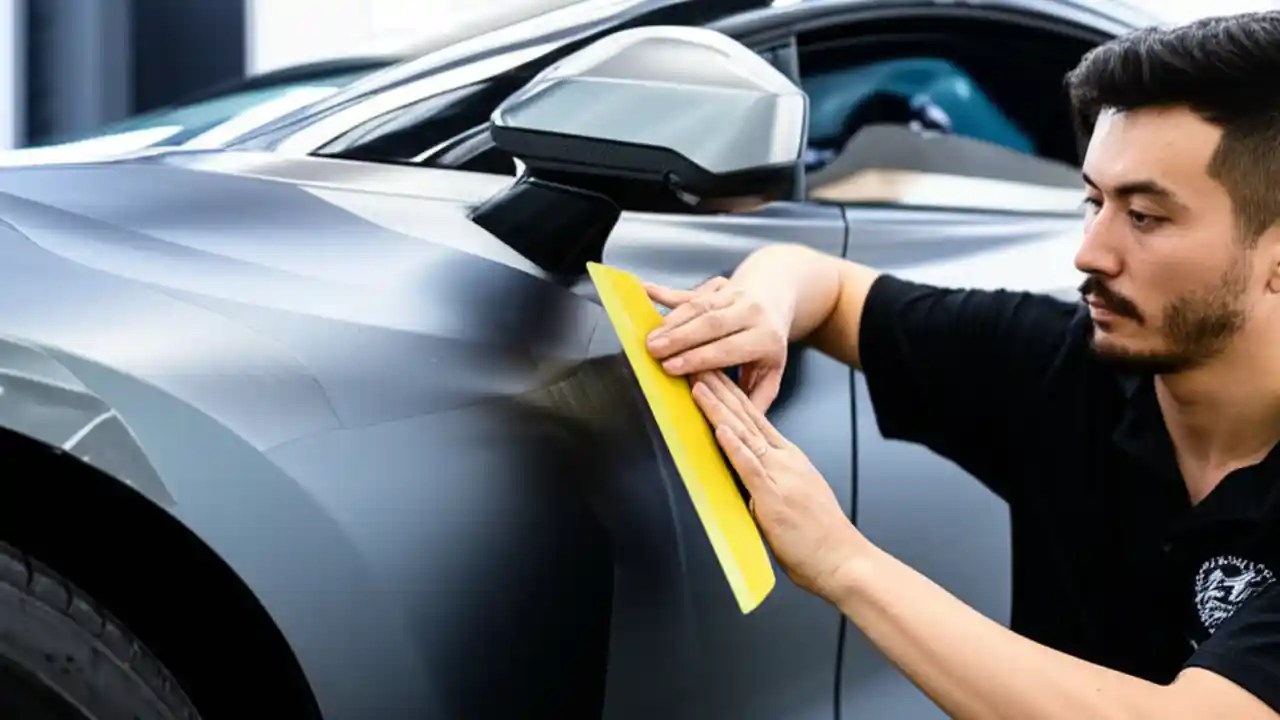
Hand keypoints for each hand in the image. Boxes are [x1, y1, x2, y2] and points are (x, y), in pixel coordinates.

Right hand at [645, 275, 791, 410]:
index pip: (728, 348)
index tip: (670, 367)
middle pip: (711, 324)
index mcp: (766, 337)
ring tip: (649, 337)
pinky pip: (690, 291)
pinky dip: (665, 292)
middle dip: (679, 338)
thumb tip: (739, 429)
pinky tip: (645, 290)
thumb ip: (757, 398)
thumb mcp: (772, 370)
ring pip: (700, 306)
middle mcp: (751, 311)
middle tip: (652, 350)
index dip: (698, 357)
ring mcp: (734, 293)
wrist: (777, 294)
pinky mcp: (717, 284)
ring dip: (671, 321)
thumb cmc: (768, 342)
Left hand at [691, 370, 866, 600]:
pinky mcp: (773, 497)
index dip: (732, 395)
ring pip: (744, 433)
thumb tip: (749, 477)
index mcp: (789, 458)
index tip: (714, 375)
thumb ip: (771, 481)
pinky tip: (720, 427)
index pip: (755, 418)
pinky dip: (733, 445)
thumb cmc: (819, 536)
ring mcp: (779, 475)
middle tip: (699, 365)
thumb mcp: (794, 495)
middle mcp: (785, 459)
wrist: (843, 559)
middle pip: (747, 416)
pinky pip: (749, 466)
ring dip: (719, 407)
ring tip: (700, 385)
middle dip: (721, 389)